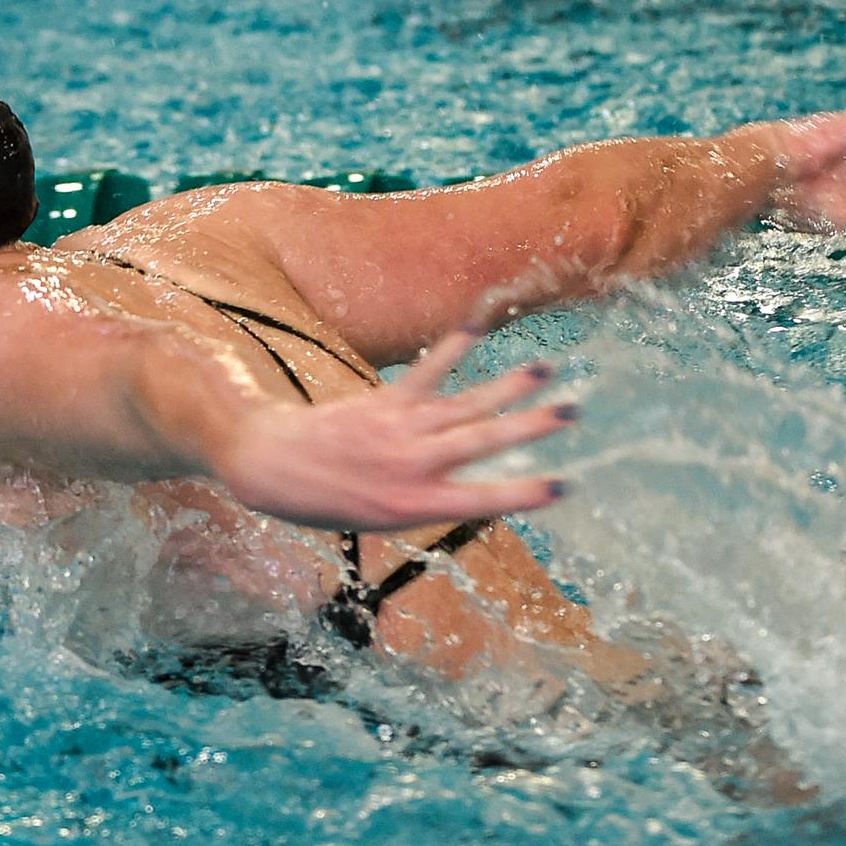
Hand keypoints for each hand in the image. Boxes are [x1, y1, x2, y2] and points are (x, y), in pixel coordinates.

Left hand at [211, 325, 574, 530]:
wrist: (273, 468)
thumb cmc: (329, 499)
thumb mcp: (380, 518)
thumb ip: (427, 498)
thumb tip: (473, 484)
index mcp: (415, 505)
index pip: (482, 499)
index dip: (523, 493)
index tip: (561, 485)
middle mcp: (412, 466)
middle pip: (483, 441)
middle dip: (531, 426)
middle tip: (572, 412)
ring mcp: (399, 430)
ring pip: (465, 404)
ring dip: (508, 385)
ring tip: (546, 368)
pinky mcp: (383, 402)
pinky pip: (425, 372)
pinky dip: (451, 349)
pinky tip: (476, 327)